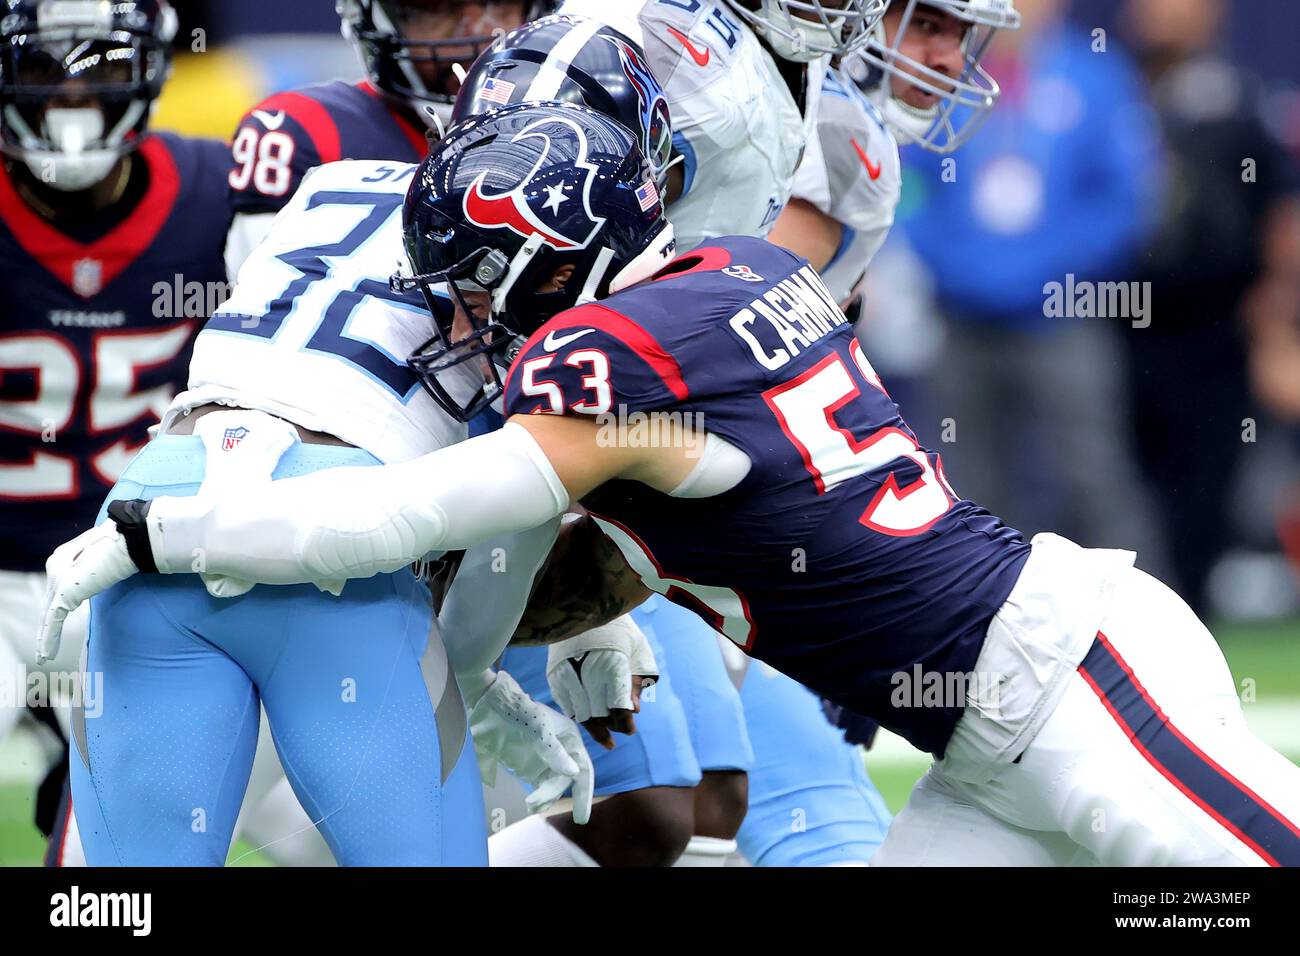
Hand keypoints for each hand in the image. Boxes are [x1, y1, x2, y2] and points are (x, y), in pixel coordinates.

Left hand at [39, 521, 138, 663]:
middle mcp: (55, 566)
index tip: (59, 623)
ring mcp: (58, 578)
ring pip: (48, 614)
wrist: (128, 538)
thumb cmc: (124, 543)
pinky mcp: (65, 590)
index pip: (57, 588)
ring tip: (44, 656)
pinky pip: (53, 620)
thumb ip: (98, 568)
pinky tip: (46, 654)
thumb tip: (99, 576)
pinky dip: (49, 638)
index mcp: (63, 557)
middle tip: (45, 648)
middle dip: (46, 627)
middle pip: (49, 604)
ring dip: (45, 638)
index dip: (55, 608)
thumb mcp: (108, 556)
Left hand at [468, 669, 593, 823]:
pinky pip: (541, 786)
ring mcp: (547, 759)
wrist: (492, 706)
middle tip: (534, 803)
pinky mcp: (533, 766)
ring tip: (530, 803)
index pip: (584, 768)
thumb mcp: (538, 729)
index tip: (582, 819)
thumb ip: (554, 752)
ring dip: (544, 797)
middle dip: (552, 792)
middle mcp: (563, 750)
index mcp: (570, 738)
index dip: (584, 793)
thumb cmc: (519, 712)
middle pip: (565, 780)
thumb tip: (573, 773)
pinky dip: (538, 797)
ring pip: (553, 786)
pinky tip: (532, 804)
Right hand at [546, 615, 658, 749]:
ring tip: (604, 736)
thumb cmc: (619, 629)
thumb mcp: (638, 650)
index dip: (624, 722)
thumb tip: (635, 711)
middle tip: (618, 733)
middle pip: (599, 713)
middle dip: (611, 726)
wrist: (584, 604)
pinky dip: (577, 713)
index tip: (629, 730)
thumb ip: (637, 681)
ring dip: (593, 725)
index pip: (618, 706)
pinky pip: (566, 704)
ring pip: (581, 713)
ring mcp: (568, 674)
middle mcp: (588, 671)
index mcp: (612, 664)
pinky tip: (587, 717)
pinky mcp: (554, 675)